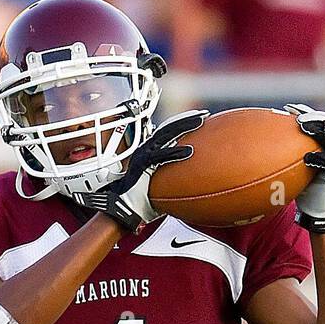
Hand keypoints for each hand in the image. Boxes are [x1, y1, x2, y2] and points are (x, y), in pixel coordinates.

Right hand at [73, 110, 208, 231]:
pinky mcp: (141, 164)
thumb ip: (169, 179)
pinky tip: (189, 151)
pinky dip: (175, 153)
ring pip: (165, 135)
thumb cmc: (139, 201)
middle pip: (168, 128)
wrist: (120, 208)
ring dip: (184, 126)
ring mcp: (143, 155)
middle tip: (204, 115)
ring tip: (200, 122)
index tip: (199, 119)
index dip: (182, 123)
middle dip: (186, 120)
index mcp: (149, 151)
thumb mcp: (158, 186)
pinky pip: (160, 156)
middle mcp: (146, 149)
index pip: (167, 132)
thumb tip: (187, 183)